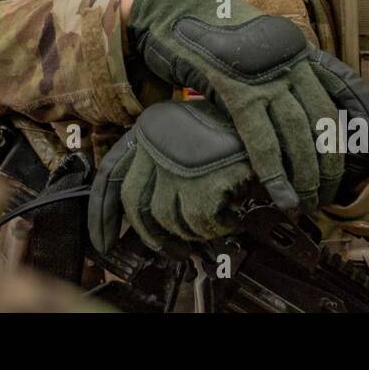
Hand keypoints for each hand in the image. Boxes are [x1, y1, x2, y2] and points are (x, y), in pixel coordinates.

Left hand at [88, 99, 256, 253]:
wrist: (265, 116)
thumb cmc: (231, 126)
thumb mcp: (188, 132)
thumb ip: (165, 161)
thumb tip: (152, 215)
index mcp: (148, 130)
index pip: (111, 176)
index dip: (103, 213)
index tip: (103, 240)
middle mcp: (155, 145)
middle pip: (136, 205)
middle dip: (151, 237)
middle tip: (170, 253)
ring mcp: (176, 165)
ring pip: (168, 219)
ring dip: (191, 232)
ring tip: (212, 228)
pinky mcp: (202, 183)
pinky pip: (200, 222)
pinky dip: (216, 227)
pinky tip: (230, 219)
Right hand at [125, 0, 368, 214]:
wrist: (172, 9)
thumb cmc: (208, 28)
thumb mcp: (255, 41)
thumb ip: (278, 64)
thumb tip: (292, 96)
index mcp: (297, 47)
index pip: (345, 84)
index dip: (368, 117)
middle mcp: (290, 60)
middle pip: (326, 120)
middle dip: (333, 163)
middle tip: (330, 192)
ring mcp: (266, 75)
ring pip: (301, 135)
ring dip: (308, 175)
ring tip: (310, 202)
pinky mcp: (237, 90)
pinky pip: (263, 140)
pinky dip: (276, 173)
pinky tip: (283, 196)